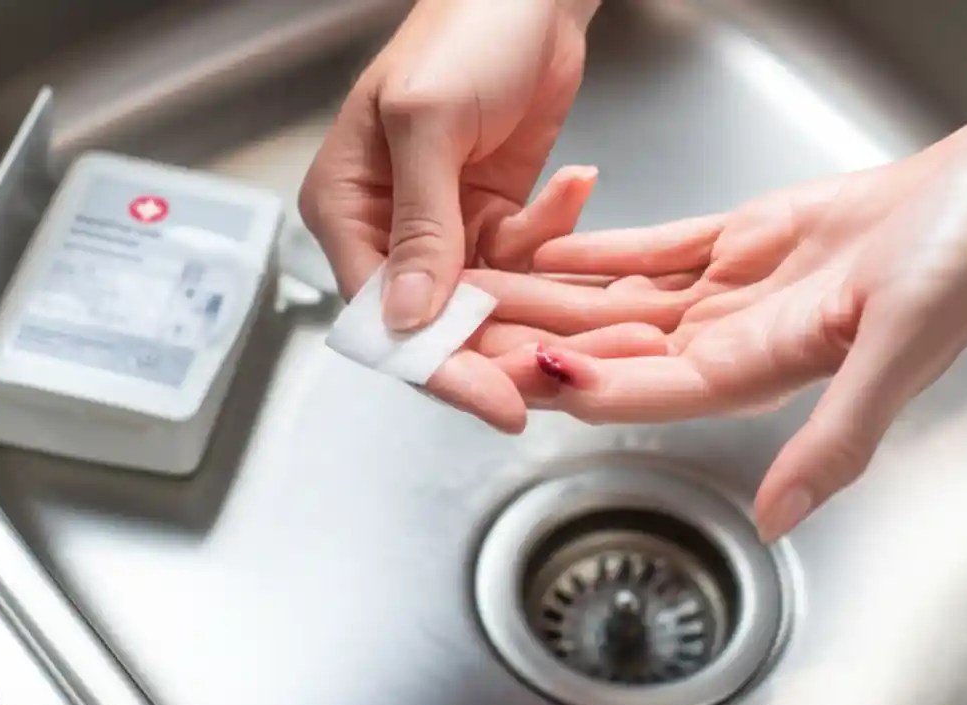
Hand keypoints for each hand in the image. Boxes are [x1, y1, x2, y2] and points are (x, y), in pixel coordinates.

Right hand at [300, 0, 601, 429]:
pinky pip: (530, 260)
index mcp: (349, 209)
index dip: (441, 366)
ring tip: (617, 309)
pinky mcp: (497, 217)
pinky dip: (559, 237)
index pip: (384, 316)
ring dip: (556, 305)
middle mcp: (391, 229)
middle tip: (577, 372)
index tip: (499, 404)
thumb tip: (409, 317)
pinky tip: (575, 184)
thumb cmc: (462, 28)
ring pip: (498, 302)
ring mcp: (447, 228)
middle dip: (514, 348)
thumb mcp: (430, 121)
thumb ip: (421, 223)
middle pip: (446, 324)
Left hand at [499, 88, 966, 539]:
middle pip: (618, 348)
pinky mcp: (740, 242)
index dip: (585, 382)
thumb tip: (780, 520)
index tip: (520, 372)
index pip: (651, 384)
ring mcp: (733, 291)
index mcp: (765, 369)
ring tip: (488, 285)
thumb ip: (835, 441)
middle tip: (470, 331)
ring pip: (624, 301)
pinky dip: (602, 250)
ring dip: (556, 296)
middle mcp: (736, 338)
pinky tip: (553, 247)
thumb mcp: (897, 357)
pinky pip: (654, 251)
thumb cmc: (962, 265)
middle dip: (542, 343)